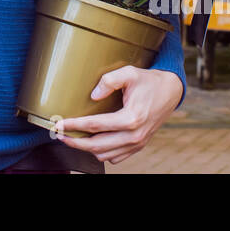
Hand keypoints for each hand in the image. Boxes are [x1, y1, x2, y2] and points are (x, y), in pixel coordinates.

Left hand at [52, 67, 181, 164]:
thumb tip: (93, 95)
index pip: (95, 126)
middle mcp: (134, 135)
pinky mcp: (138, 146)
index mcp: (131, 118)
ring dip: (86, 149)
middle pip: (96, 146)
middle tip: (58, 134)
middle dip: (74, 141)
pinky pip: (115, 157)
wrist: (170, 92)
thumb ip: (110, 80)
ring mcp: (137, 143)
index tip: (59, 124)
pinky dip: (101, 153)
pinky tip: (91, 142)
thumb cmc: (148, 81)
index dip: (74, 125)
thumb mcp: (129, 73)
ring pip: (104, 155)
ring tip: (72, 137)